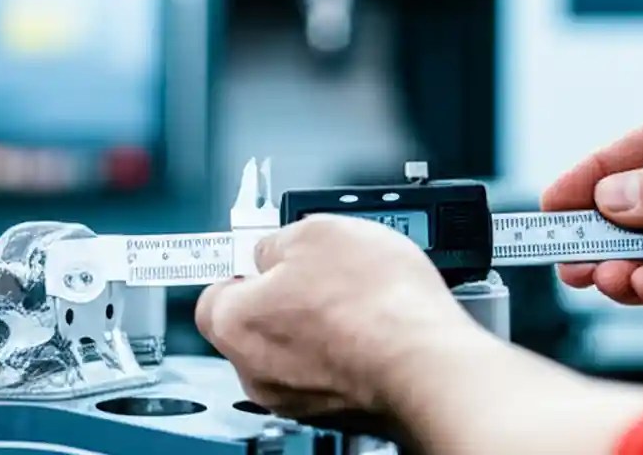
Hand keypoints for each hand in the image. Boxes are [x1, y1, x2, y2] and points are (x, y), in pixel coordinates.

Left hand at [195, 215, 478, 418]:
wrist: (427, 362)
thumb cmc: (374, 304)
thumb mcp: (317, 231)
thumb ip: (278, 242)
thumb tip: (274, 251)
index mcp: (235, 322)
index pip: (215, 295)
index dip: (245, 270)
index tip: (267, 257)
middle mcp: (256, 371)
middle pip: (256, 325)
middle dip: (285, 297)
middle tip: (320, 272)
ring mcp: (297, 398)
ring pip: (296, 351)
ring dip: (319, 326)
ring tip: (358, 298)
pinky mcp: (338, 412)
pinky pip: (331, 371)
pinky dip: (347, 351)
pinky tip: (376, 327)